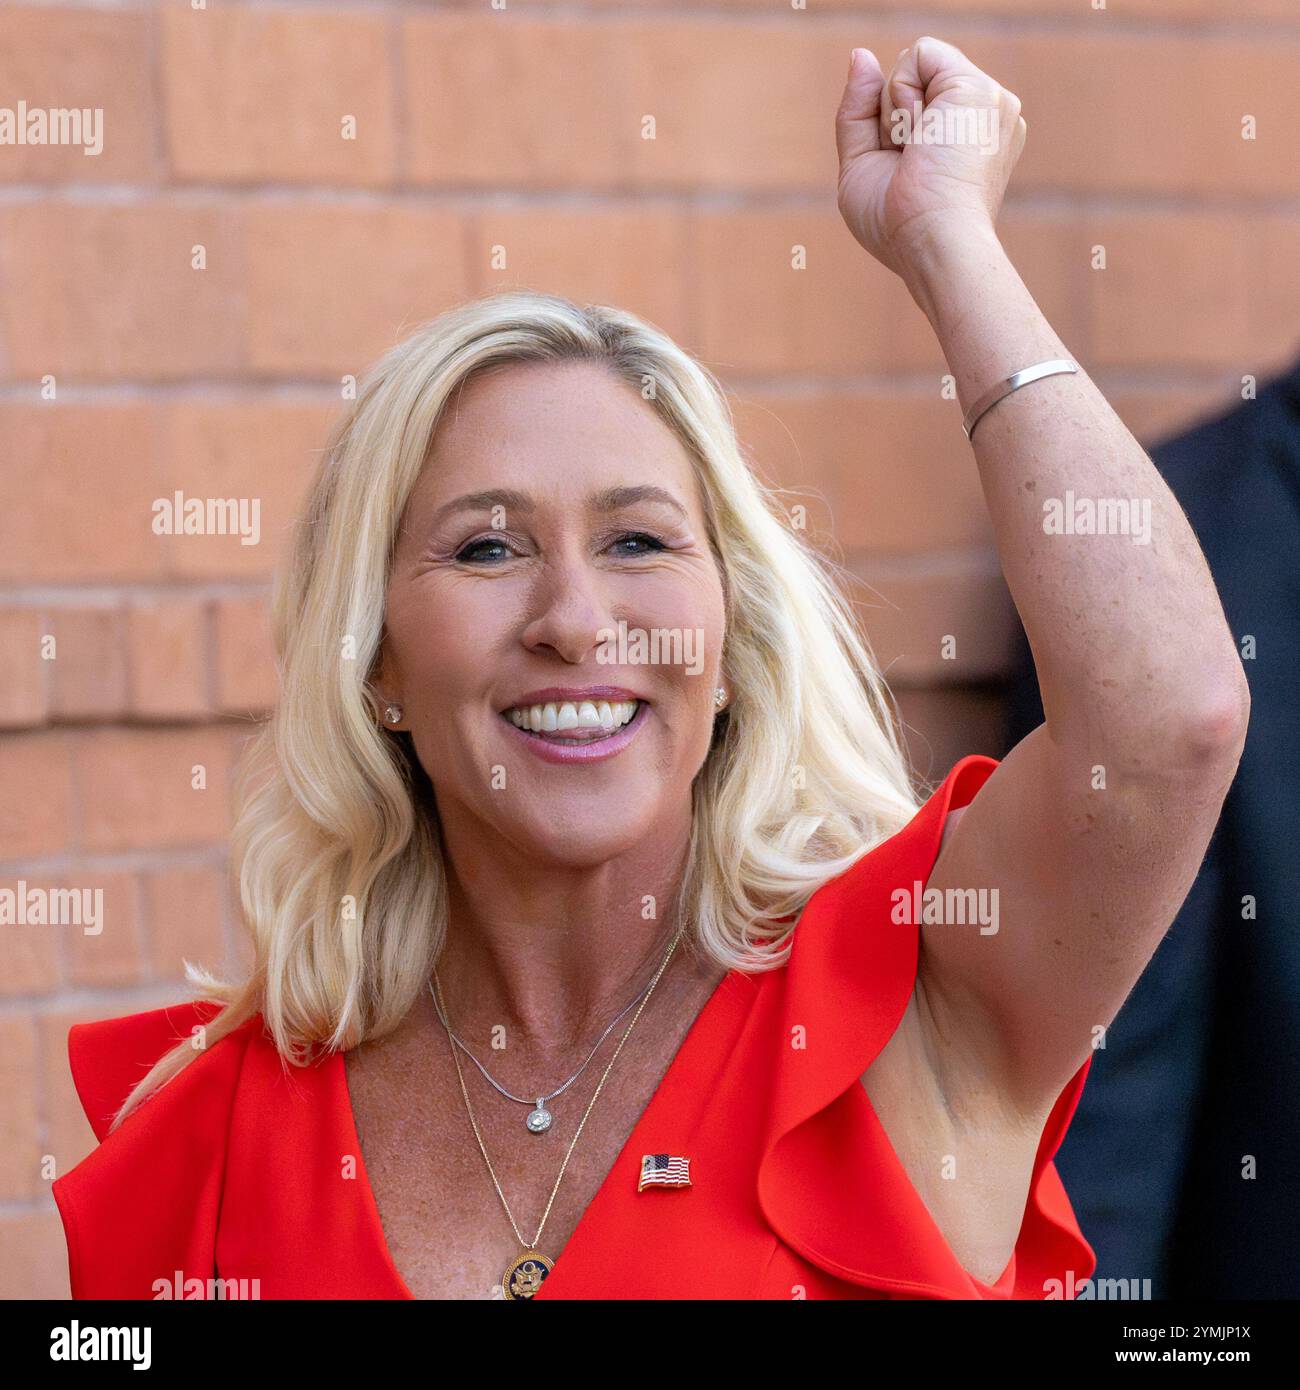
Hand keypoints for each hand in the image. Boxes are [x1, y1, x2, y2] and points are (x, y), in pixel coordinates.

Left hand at [835, 37, 1026, 278]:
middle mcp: (981, 115)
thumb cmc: (896, 223)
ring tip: (919, 155)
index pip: (905, 102)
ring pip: (911, 65)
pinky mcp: (980, 88)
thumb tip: (860, 54)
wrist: (932, 241)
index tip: (902, 175)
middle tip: (910, 165)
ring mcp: (987, 100)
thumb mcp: (863, 164)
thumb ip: (858, 111)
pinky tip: (921, 135)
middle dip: (887, 121)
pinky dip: (901, 95)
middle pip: (907, 80)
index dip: (884, 132)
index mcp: (961, 137)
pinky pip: (920, 53)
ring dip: (894, 116)